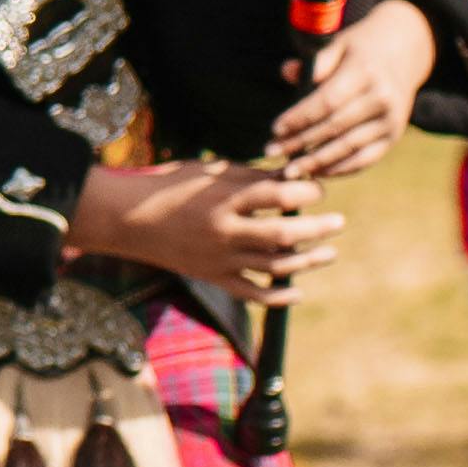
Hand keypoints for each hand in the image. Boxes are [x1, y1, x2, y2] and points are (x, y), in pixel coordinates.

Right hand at [70, 150, 341, 296]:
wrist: (128, 219)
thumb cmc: (170, 186)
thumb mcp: (210, 171)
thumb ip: (252, 176)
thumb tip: (293, 175)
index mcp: (223, 198)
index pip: (276, 195)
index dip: (305, 191)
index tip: (319, 188)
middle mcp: (224, 231)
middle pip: (283, 233)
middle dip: (317, 228)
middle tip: (339, 221)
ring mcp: (219, 259)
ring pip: (274, 266)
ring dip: (307, 260)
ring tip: (329, 252)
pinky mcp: (213, 277)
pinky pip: (252, 294)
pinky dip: (279, 295)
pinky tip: (298, 289)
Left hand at [272, 0, 436, 179]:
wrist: (405, 50)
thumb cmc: (360, 48)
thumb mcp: (339, 45)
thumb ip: (315, 62)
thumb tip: (287, 73)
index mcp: (365, 72)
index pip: (327, 101)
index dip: (299, 118)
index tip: (274, 129)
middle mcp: (382, 98)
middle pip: (334, 127)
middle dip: (300, 142)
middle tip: (272, 152)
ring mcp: (391, 120)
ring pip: (348, 147)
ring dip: (317, 162)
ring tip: (290, 170)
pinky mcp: (394, 136)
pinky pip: (364, 159)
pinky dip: (340, 169)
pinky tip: (317, 172)